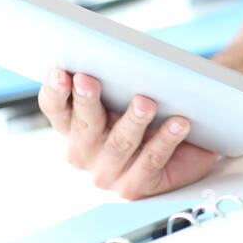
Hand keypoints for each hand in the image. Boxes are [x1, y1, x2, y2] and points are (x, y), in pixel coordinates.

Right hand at [38, 68, 217, 197]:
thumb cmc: (151, 111)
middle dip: (86, 101)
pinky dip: (165, 139)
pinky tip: (179, 123)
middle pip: (84, 125)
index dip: (55, 92)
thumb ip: (116, 80)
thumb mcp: (128, 94)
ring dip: (132, 121)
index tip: (60, 73)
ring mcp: (107, 173)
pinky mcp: (135, 187)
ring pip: (119, 144)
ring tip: (146, 102)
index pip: (55, 108)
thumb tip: (118, 54)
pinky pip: (151, 161)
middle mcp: (84, 152)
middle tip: (89, 80)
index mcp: (73, 125)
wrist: (188, 143)